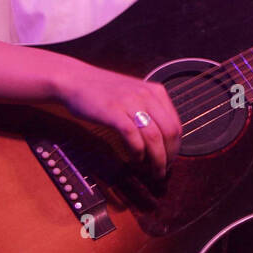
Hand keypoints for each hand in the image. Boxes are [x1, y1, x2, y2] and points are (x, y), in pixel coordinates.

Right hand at [53, 60, 181, 183]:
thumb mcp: (134, 95)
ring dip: (157, 160)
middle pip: (170, 132)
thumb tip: (163, 141)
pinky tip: (135, 160)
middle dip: (169, 157)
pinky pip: (133, 136)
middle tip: (163, 171)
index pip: (176, 125)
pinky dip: (137, 152)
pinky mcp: (114, 111)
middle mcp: (147, 95)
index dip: (176, 148)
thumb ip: (150, 111)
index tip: (170, 161)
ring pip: (154, 137)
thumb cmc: (104, 91)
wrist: (75, 79)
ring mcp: (130, 102)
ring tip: (153, 172)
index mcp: (156, 92)